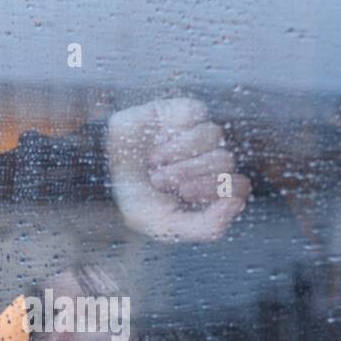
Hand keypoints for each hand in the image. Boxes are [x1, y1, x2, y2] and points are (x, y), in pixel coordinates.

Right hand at [105, 97, 249, 242]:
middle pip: (226, 162)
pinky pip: (199, 116)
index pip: (240, 186)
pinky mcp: (186, 112)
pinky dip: (175, 135)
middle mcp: (210, 159)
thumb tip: (237, 202)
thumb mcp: (167, 227)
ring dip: (180, 156)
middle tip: (160, 182)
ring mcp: (200, 134)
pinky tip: (156, 143)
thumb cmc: (135, 199)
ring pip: (215, 137)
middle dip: (192, 176)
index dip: (221, 191)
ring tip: (154, 164)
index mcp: (212, 188)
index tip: (190, 196)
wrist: (100, 171)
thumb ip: (208, 227)